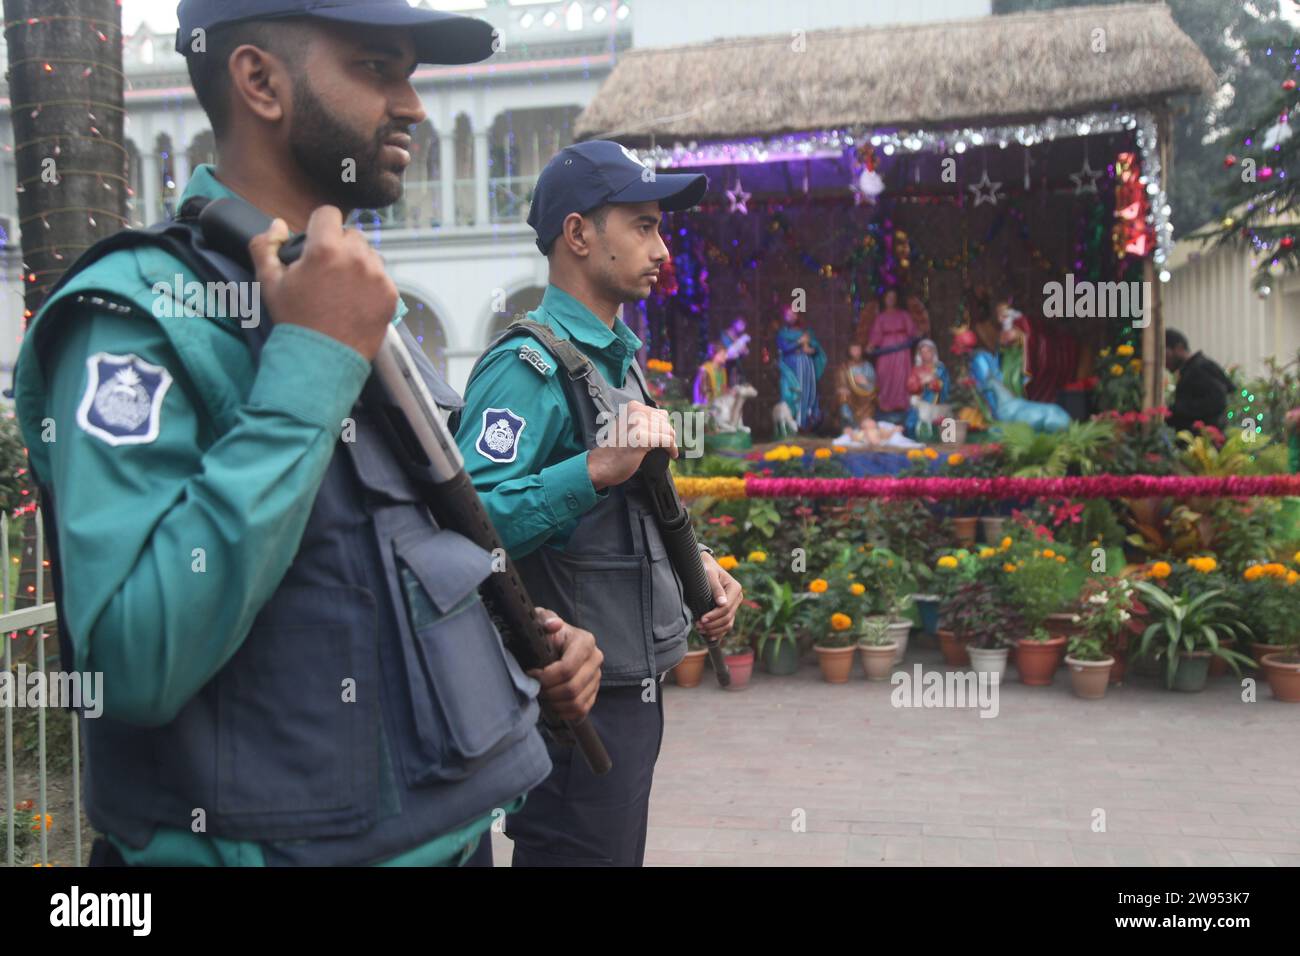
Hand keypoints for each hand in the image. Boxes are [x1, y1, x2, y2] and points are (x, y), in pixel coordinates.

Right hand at [249, 207, 397, 360]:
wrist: (322, 359)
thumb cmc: (294, 320)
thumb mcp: (268, 282)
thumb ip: (265, 245)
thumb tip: (278, 223)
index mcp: (325, 249)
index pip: (328, 213)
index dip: (319, 225)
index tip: (315, 242)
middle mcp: (356, 258)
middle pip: (351, 234)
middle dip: (339, 246)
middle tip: (327, 271)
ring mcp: (377, 276)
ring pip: (369, 255)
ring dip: (357, 263)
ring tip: (342, 288)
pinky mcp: (391, 294)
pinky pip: (382, 277)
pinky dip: (371, 284)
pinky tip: (355, 301)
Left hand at [529, 607, 601, 721]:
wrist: (554, 642)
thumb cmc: (546, 632)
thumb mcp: (541, 620)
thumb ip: (545, 620)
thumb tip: (553, 625)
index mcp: (585, 641)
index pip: (567, 668)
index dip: (546, 676)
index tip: (530, 674)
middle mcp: (596, 659)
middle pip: (572, 688)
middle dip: (549, 692)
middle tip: (534, 688)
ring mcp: (597, 677)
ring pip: (577, 702)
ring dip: (555, 704)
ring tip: (541, 696)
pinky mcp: (594, 691)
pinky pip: (582, 710)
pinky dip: (565, 712)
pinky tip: (552, 705)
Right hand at [587, 399, 678, 489]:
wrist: (601, 464)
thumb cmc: (614, 450)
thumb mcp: (628, 427)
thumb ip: (642, 421)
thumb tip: (664, 420)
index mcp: (633, 407)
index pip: (660, 414)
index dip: (664, 427)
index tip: (664, 438)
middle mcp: (636, 412)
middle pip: (666, 422)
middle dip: (669, 434)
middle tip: (667, 446)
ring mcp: (639, 425)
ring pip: (669, 431)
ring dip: (672, 442)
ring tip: (669, 451)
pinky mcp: (642, 438)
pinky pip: (668, 441)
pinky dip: (672, 448)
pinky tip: (672, 455)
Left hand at [696, 552, 741, 640]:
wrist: (707, 567)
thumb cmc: (707, 569)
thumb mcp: (710, 574)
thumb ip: (716, 588)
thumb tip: (722, 603)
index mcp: (735, 588)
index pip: (726, 608)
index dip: (714, 616)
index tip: (701, 619)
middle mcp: (738, 598)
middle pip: (727, 618)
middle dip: (713, 625)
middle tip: (698, 626)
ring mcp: (734, 605)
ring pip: (728, 624)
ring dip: (715, 630)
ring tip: (700, 630)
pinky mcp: (729, 611)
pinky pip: (727, 625)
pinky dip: (719, 633)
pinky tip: (709, 636)